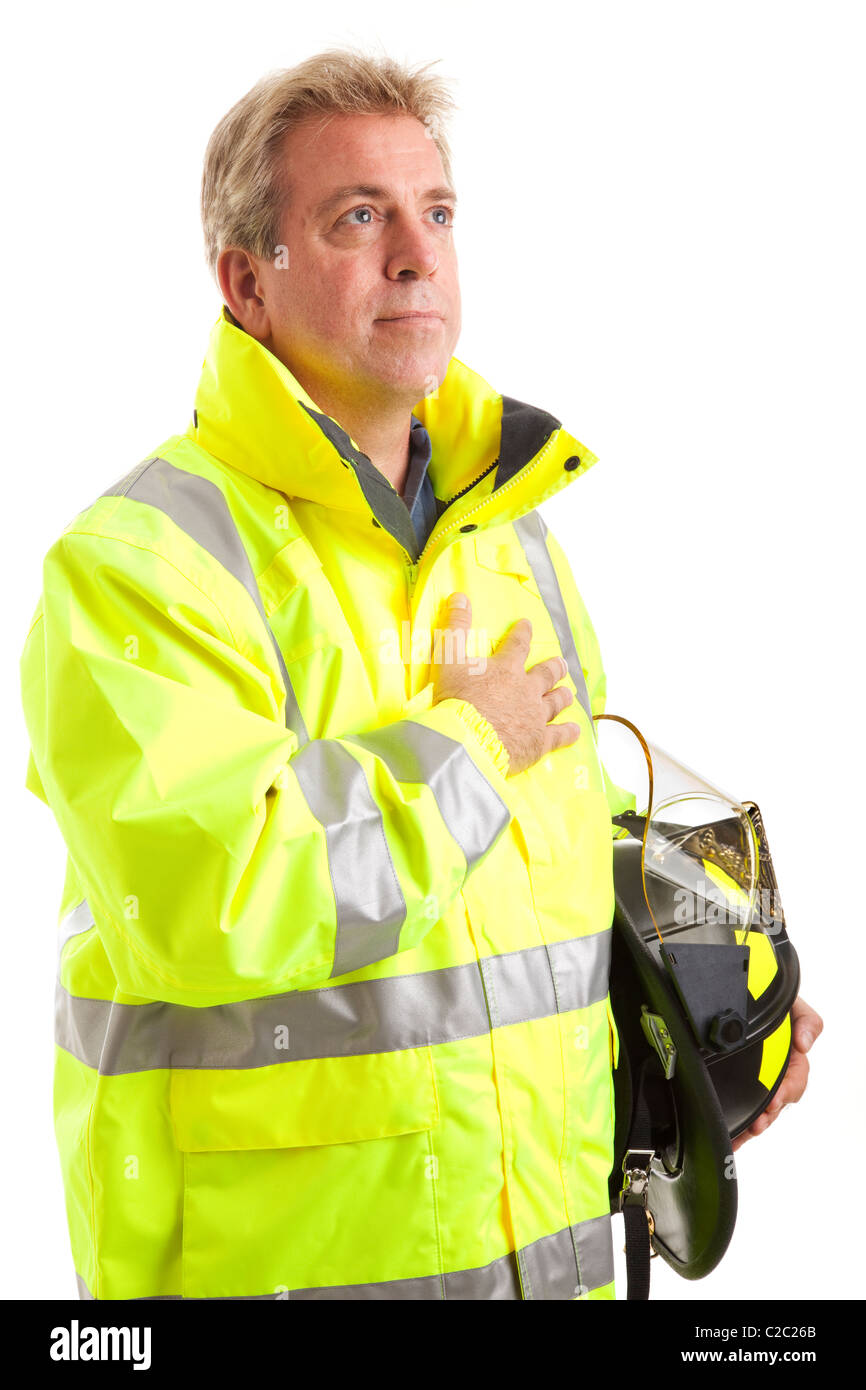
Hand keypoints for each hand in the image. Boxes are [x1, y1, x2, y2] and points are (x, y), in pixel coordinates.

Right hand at [431, 591, 579, 776]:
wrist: (468, 741)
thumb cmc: (456, 701)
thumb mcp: (448, 660)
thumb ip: (455, 628)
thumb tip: (459, 597)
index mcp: (506, 668)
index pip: (517, 645)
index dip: (522, 633)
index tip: (527, 625)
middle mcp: (526, 689)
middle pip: (545, 674)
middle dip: (553, 667)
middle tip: (560, 663)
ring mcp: (536, 716)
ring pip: (555, 702)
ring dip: (562, 696)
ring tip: (568, 693)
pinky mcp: (539, 741)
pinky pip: (558, 735)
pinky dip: (568, 733)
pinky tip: (575, 731)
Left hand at [731, 995, 822, 1151]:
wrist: (744, 992)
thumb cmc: (769, 997)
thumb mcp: (792, 1005)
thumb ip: (805, 1020)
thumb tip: (805, 1043)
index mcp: (790, 1057)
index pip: (795, 1081)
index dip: (786, 1092)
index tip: (774, 1100)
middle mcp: (775, 1072)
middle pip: (776, 1102)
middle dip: (768, 1115)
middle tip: (757, 1124)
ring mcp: (755, 1079)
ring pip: (759, 1109)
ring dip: (754, 1124)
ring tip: (743, 1134)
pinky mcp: (736, 1083)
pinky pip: (739, 1105)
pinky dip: (738, 1124)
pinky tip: (730, 1135)